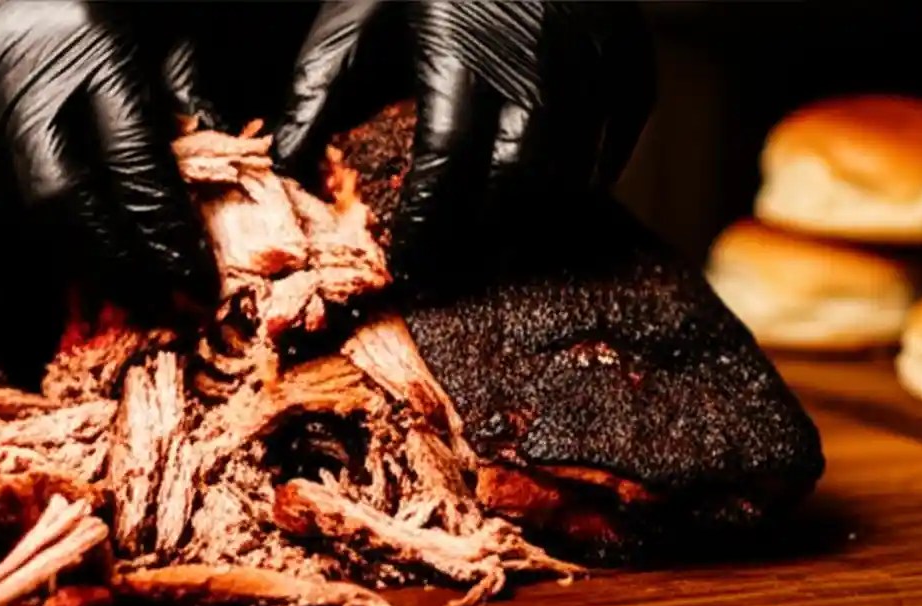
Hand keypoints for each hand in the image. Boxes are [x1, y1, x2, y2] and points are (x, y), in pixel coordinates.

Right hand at [0, 1, 219, 319]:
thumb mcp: (146, 8)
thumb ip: (178, 79)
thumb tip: (208, 164)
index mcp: (80, 41)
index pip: (133, 167)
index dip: (166, 236)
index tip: (193, 279)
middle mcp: (5, 73)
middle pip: (62, 205)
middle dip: (111, 265)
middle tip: (150, 297)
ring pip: (7, 210)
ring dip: (60, 243)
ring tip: (101, 257)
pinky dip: (4, 211)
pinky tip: (36, 210)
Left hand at [271, 2, 654, 290]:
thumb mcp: (358, 15)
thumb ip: (317, 89)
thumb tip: (289, 167)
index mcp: (460, 47)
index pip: (447, 165)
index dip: (428, 228)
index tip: (409, 266)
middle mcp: (538, 59)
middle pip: (519, 184)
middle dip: (484, 234)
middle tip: (455, 262)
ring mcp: (596, 62)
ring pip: (572, 177)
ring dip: (532, 214)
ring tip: (494, 231)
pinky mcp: (632, 65)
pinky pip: (613, 152)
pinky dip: (578, 181)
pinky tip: (541, 186)